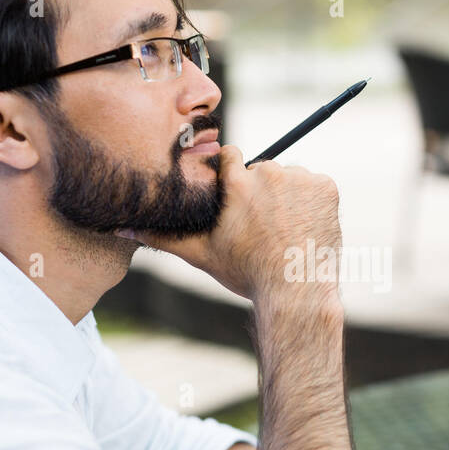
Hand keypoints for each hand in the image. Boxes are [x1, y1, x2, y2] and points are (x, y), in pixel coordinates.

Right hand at [118, 144, 342, 308]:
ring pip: (291, 179)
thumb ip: (162, 235)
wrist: (295, 293)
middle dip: (263, 192)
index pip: (231, 156)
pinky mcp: (327, 188)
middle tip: (265, 227)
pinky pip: (316, 187)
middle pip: (263, 170)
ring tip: (286, 232)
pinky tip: (305, 228)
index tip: (238, 199)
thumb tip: (122, 227)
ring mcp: (301, 178)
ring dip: (289, 197)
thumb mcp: (200, 254)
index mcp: (236, 182)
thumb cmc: (246, 275)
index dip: (233, 177)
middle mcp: (268, 172)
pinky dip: (313, 203)